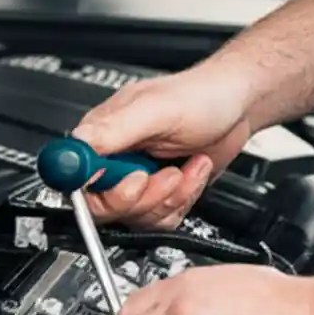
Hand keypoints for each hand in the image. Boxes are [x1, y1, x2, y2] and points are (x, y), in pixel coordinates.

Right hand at [72, 60, 257, 228]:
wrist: (235, 106)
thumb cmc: (201, 96)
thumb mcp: (156, 109)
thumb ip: (114, 129)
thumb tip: (78, 143)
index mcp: (103, 136)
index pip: (78, 177)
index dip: (101, 189)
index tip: (132, 180)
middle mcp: (115, 160)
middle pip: (106, 206)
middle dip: (144, 196)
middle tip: (165, 174)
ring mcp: (137, 179)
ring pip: (136, 216)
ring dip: (168, 197)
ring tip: (182, 168)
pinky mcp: (159, 193)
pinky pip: (160, 218)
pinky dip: (182, 200)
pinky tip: (191, 173)